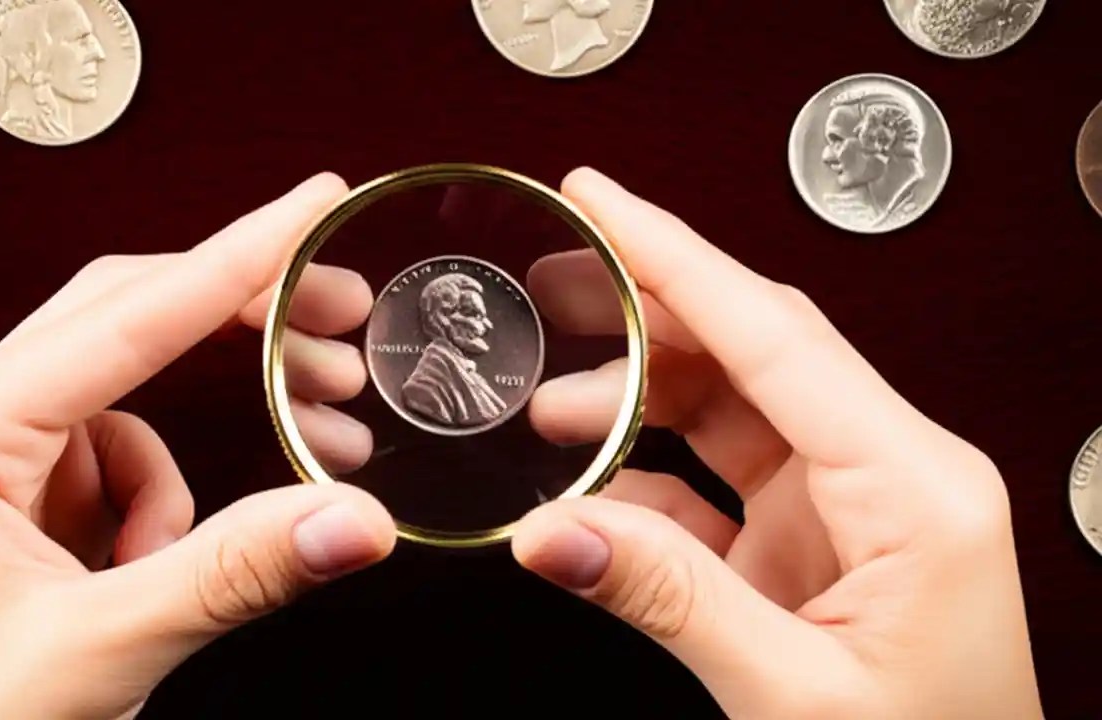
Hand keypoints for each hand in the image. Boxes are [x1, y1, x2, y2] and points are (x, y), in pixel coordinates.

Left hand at [0, 173, 396, 719]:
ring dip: (225, 419)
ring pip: (145, 388)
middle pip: (131, 319)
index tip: (312, 207)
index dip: (233, 257)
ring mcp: (5, 456)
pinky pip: (140, 458)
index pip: (120, 318)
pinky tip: (165, 560)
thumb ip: (233, 575)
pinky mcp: (38, 491)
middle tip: (346, 310)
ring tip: (323, 435)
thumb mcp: (103, 650)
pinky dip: (177, 499)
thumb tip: (355, 518)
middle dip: (248, 314)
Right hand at [514, 168, 1041, 718]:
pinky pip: (717, 485)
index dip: (676, 257)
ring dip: (637, 394)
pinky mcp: (813, 548)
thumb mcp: (793, 697)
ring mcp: (850, 510)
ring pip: (731, 408)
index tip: (601, 201)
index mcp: (918, 488)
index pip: (777, 336)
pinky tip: (589, 484)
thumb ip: (668, 600)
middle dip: (648, 304)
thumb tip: (547, 531)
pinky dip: (647, 478)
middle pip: (755, 349)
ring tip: (548, 402)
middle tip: (558, 274)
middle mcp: (891, 477)